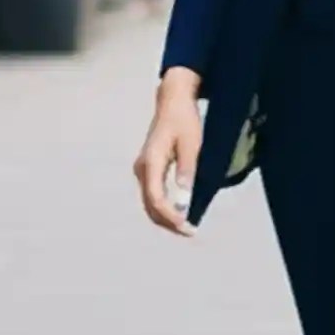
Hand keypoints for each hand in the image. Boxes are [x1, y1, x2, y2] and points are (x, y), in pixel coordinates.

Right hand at [133, 67, 202, 236]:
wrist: (173, 101)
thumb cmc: (184, 120)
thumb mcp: (191, 145)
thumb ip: (186, 172)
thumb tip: (183, 203)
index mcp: (151, 162)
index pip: (156, 199)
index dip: (170, 217)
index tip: (187, 226)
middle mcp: (142, 168)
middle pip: (150, 206)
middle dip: (168, 222)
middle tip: (190, 232)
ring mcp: (143, 170)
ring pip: (150, 203)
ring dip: (166, 218)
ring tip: (186, 227)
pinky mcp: (148, 170)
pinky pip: (153, 195)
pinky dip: (164, 208)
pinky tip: (179, 213)